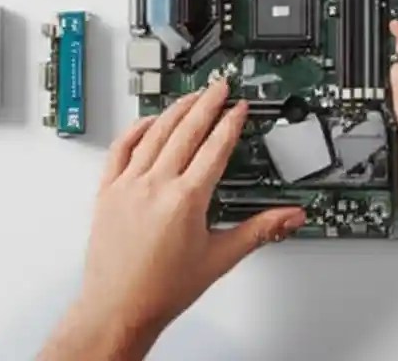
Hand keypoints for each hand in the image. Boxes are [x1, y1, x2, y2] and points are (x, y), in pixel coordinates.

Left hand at [40, 81, 304, 359]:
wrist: (119, 309)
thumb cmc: (161, 290)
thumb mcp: (220, 257)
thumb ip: (259, 231)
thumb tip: (289, 218)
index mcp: (186, 200)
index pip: (215, 147)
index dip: (230, 123)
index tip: (239, 108)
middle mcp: (155, 186)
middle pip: (186, 131)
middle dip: (207, 104)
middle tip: (219, 88)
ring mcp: (128, 186)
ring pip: (155, 134)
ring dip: (176, 110)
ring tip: (191, 97)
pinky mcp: (107, 192)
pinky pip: (120, 149)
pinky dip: (137, 130)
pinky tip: (148, 122)